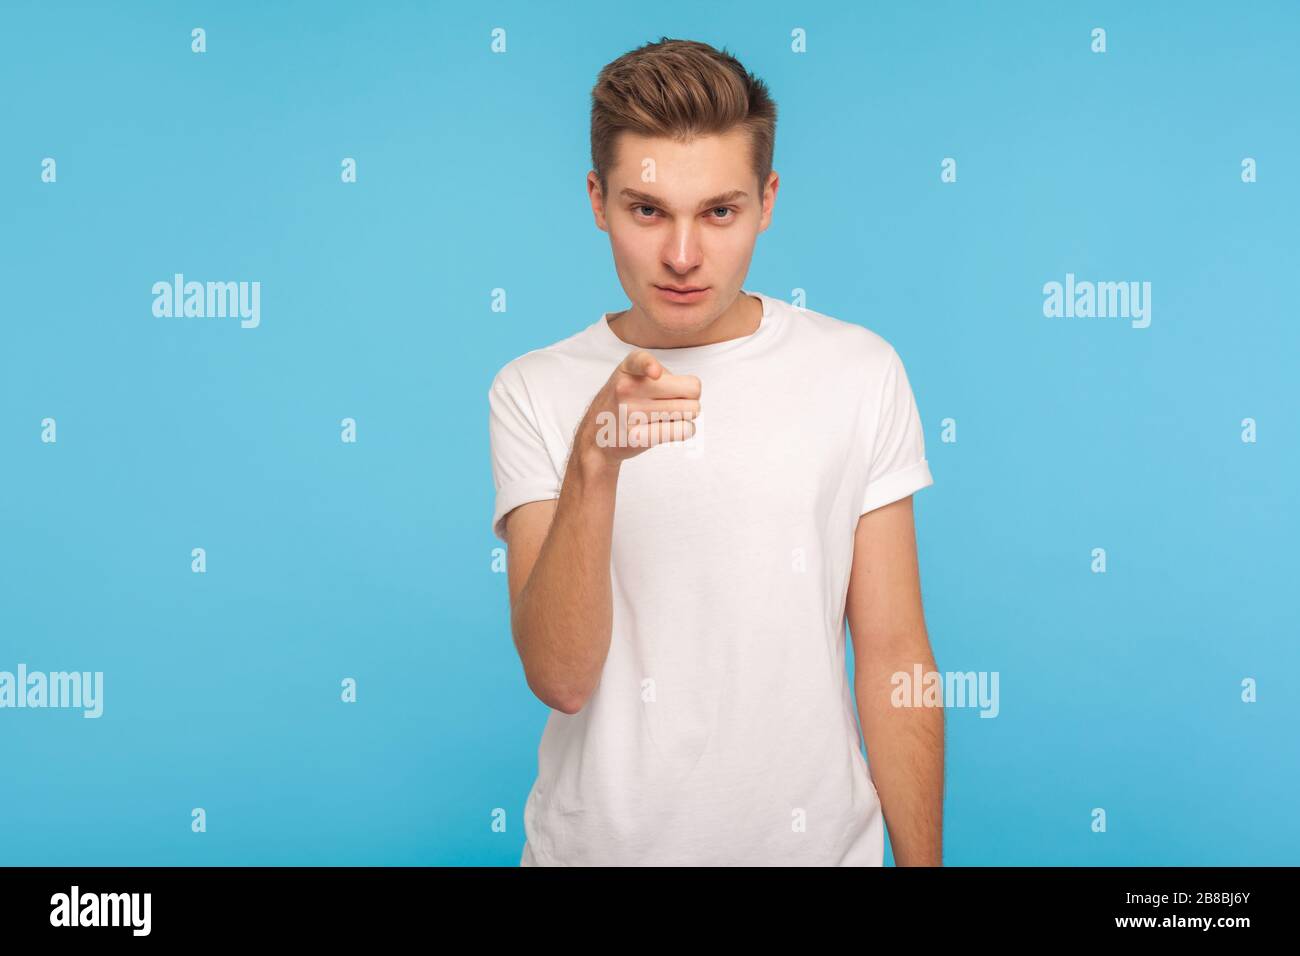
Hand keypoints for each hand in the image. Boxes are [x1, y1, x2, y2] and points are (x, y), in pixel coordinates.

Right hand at [573, 349, 701, 470]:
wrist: (597, 434)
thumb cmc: (625, 401)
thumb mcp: (634, 375)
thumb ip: (664, 373)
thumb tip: (692, 389)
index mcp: (628, 367)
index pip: (642, 362)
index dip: (650, 367)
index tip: (654, 374)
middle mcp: (627, 388)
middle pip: (693, 389)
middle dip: (691, 396)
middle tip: (674, 402)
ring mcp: (632, 414)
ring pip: (692, 410)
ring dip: (687, 415)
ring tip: (668, 415)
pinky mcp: (640, 437)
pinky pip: (685, 430)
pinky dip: (685, 430)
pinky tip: (669, 428)